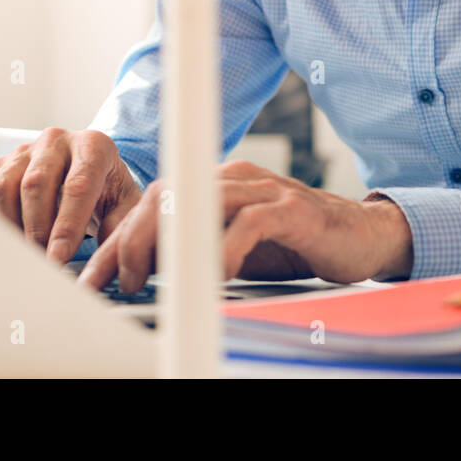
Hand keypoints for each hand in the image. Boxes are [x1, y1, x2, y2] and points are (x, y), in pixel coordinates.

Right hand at [0, 127, 142, 263]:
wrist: (86, 172)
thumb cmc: (107, 190)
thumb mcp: (124, 204)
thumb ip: (119, 226)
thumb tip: (105, 259)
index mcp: (93, 145)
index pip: (78, 185)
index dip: (67, 225)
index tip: (59, 257)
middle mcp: (56, 141)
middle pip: (35, 184)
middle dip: (36, 229)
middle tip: (40, 262)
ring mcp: (23, 151)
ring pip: (3, 188)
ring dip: (9, 227)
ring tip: (23, 254)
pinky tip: (5, 242)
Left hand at [78, 159, 413, 291]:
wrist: (364, 237)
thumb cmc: (299, 245)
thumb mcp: (238, 248)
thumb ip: (198, 249)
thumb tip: (142, 273)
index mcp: (219, 182)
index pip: (156, 201)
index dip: (120, 238)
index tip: (96, 276)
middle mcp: (237, 178)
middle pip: (167, 195)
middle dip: (131, 241)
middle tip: (116, 282)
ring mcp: (265, 191)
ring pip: (198, 204)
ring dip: (165, 246)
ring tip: (150, 280)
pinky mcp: (292, 210)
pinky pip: (247, 224)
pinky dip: (224, 251)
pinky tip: (214, 278)